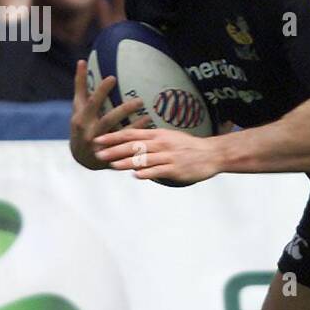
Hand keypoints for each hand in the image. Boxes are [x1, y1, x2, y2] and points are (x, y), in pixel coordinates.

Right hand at [70, 59, 149, 169]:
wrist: (82, 157)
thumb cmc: (82, 125)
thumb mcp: (78, 107)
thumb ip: (81, 86)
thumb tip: (82, 61)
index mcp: (81, 118)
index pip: (90, 101)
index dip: (100, 90)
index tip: (112, 78)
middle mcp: (89, 131)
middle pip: (106, 119)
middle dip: (122, 110)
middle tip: (139, 99)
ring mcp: (100, 144)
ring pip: (119, 134)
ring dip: (135, 124)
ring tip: (147, 112)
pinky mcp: (111, 154)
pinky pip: (127, 143)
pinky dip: (138, 133)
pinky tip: (148, 123)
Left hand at [93, 126, 223, 185]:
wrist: (212, 154)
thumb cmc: (188, 147)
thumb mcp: (169, 138)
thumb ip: (151, 141)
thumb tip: (132, 145)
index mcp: (158, 134)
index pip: (131, 134)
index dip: (113, 137)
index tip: (97, 140)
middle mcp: (161, 144)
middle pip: (134, 146)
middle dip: (114, 150)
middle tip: (97, 154)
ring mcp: (168, 156)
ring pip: (144, 159)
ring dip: (127, 162)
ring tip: (112, 165)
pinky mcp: (176, 169)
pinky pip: (159, 171)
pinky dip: (147, 173)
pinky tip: (136, 176)